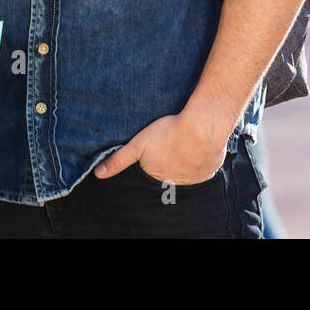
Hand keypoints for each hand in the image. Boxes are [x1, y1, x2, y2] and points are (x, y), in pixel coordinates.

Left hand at [95, 112, 226, 185]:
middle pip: (171, 177)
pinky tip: (198, 147)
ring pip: (189, 173)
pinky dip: (201, 159)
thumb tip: (98, 175)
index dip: (154, 166)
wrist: (202, 127)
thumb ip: (118, 160)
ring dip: (186, 164)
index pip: (154, 178)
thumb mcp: (138, 144)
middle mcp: (177, 183)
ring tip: (184, 147)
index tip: (157, 155)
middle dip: (170, 167)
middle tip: (171, 150)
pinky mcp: (211, 168)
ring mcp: (196, 177)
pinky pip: (204, 168)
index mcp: (159, 179)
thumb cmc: (169, 133)